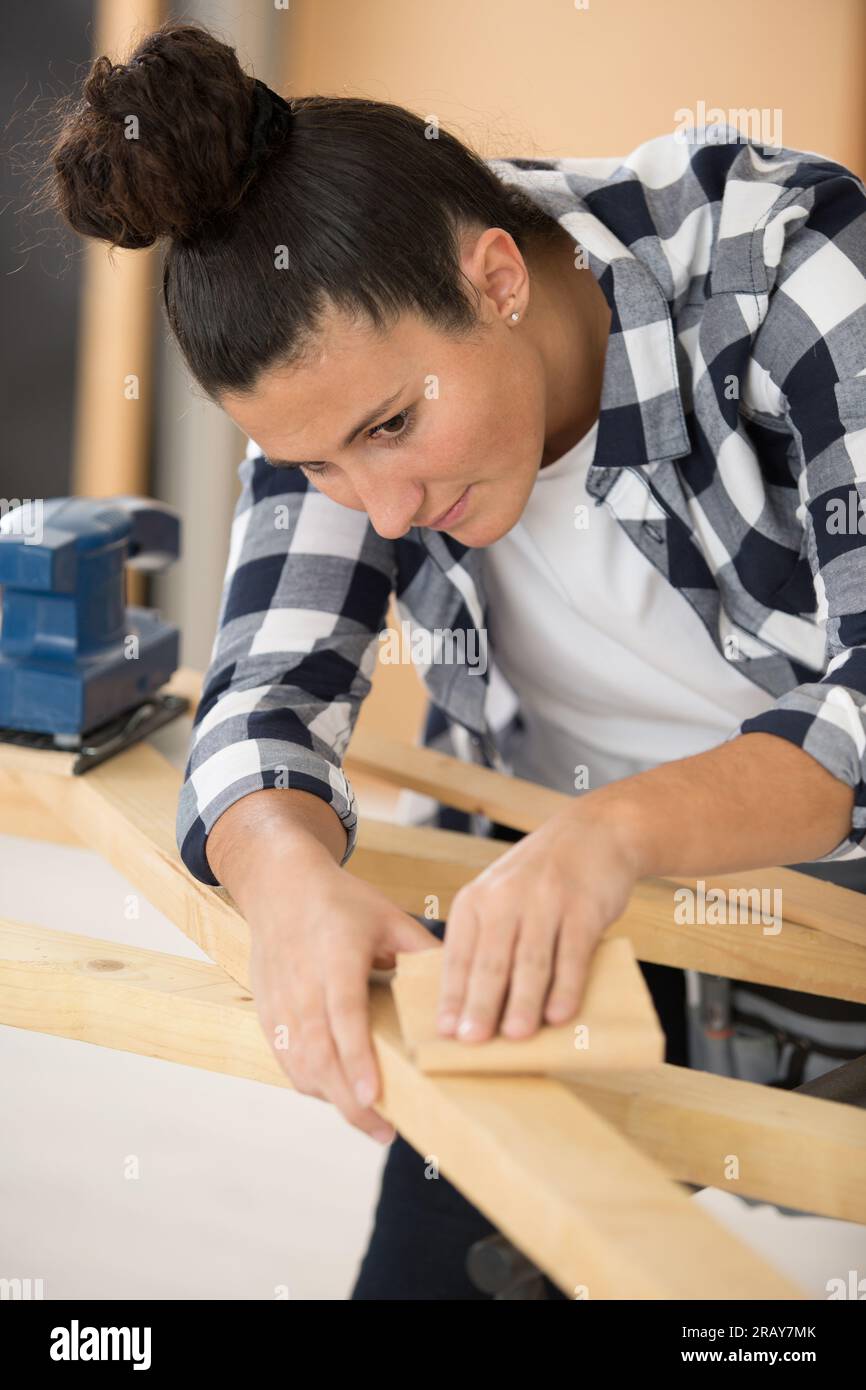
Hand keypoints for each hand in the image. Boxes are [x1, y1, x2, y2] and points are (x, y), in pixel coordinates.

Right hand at [248, 860, 435, 1140]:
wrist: (280, 886)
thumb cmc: (341, 902)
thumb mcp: (388, 916)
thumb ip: (423, 950)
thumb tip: (463, 983)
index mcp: (335, 957)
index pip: (343, 1017)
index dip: (356, 1060)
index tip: (373, 1096)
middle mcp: (301, 984)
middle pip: (318, 1054)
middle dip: (349, 1101)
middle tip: (385, 1131)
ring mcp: (279, 1001)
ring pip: (299, 1065)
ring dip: (332, 1099)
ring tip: (371, 1121)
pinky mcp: (267, 1013)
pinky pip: (286, 1060)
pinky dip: (311, 1084)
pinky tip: (340, 1095)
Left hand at [435, 806, 639, 1041]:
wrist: (595, 832)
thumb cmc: (540, 878)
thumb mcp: (499, 896)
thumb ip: (486, 942)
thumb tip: (475, 1007)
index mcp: (475, 901)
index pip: (458, 955)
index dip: (452, 995)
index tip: (445, 1031)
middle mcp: (505, 899)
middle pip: (490, 961)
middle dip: (480, 1004)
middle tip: (472, 1041)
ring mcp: (546, 902)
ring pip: (530, 961)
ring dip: (523, 1002)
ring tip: (515, 1036)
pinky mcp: (583, 908)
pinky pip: (572, 954)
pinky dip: (566, 987)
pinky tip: (560, 1014)